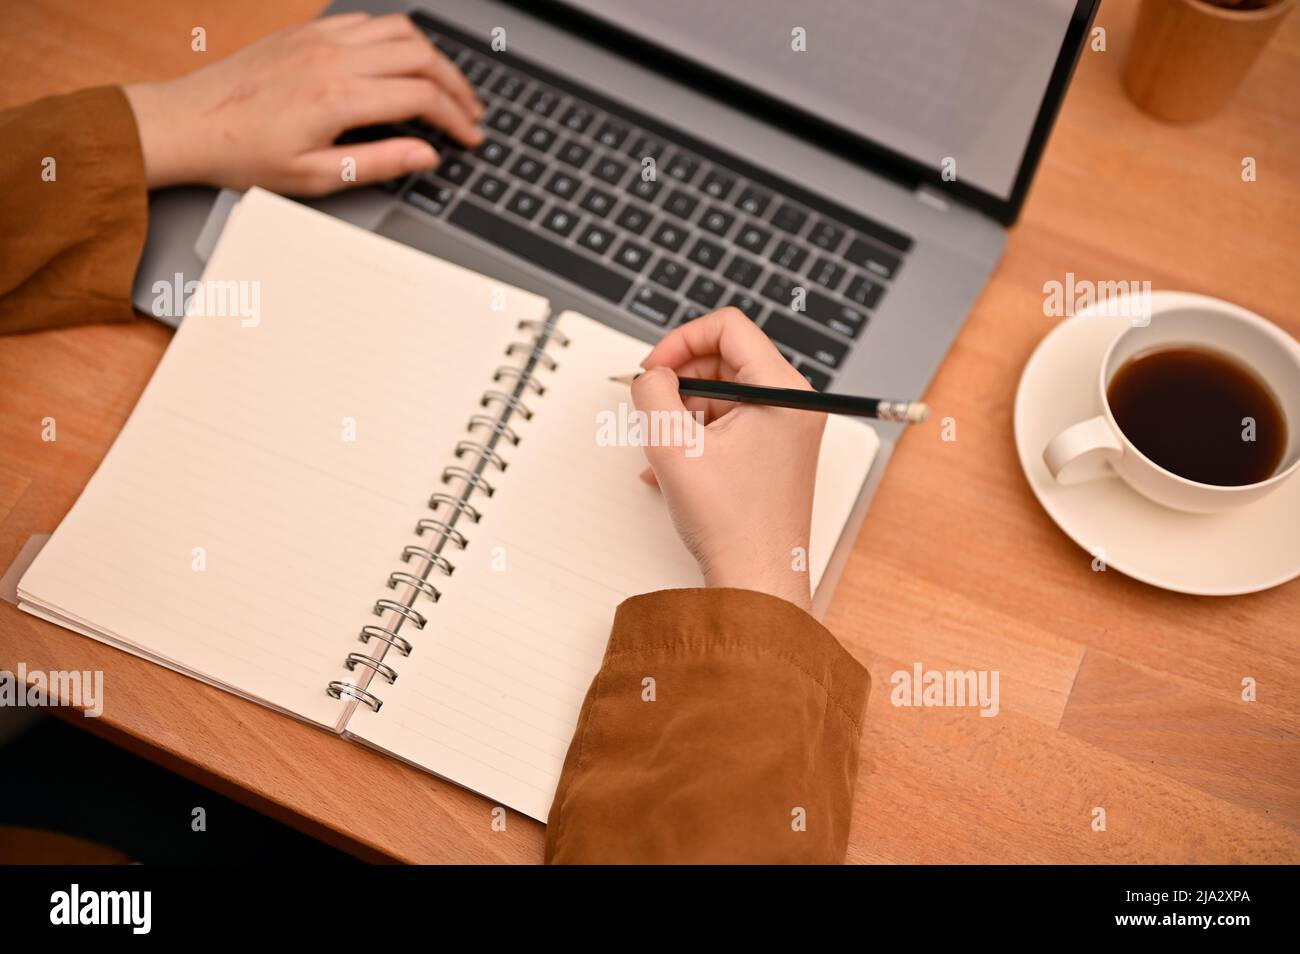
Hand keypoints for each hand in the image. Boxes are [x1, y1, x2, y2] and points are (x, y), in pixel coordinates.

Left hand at [123, 13, 483, 194]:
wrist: (188, 123)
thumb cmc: (244, 155)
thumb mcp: (317, 176)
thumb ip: (380, 162)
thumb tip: (427, 155)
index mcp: (339, 98)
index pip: (422, 97)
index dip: (457, 119)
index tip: (470, 138)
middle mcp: (333, 59)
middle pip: (422, 55)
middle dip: (458, 85)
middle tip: (472, 113)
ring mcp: (319, 39)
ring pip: (400, 30)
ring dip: (433, 56)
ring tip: (447, 85)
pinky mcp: (306, 32)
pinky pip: (367, 22)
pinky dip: (397, 39)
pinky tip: (402, 63)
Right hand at [632, 308, 825, 611]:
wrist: (757, 581)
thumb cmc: (733, 524)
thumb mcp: (672, 446)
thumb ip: (652, 392)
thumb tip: (651, 374)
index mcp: (784, 391)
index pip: (728, 327)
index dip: (680, 340)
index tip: (653, 369)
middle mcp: (794, 404)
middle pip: (724, 358)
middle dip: (680, 380)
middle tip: (652, 409)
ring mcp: (787, 428)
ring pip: (722, 392)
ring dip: (683, 412)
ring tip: (664, 450)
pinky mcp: (776, 451)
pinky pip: (729, 422)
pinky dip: (696, 435)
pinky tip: (672, 467)